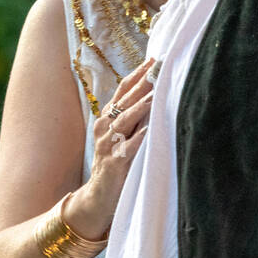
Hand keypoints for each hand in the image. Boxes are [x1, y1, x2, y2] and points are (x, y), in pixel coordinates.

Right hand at [63, 57, 157, 240]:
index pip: (123, 89)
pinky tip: (150, 130)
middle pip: (125, 100)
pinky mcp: (114, 163)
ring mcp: (108, 144)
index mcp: (107, 118)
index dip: (138, 74)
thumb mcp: (121, 136)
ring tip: (156, 94)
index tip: (154, 60)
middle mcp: (105, 127)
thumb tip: (155, 94)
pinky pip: (128, 147)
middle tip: (159, 68)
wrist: (98, 197)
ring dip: (141, 106)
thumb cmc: (114, 163)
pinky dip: (139, 138)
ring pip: (125, 119)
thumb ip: (133, 117)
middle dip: (143, 83)